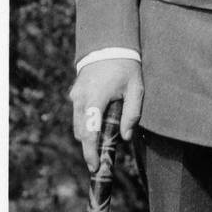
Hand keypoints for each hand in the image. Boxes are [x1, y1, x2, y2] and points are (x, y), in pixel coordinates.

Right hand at [70, 58, 143, 172]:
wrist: (109, 44)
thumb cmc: (126, 67)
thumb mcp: (136, 89)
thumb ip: (132, 114)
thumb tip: (125, 137)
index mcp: (96, 98)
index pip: (89, 132)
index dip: (90, 153)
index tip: (95, 167)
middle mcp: (81, 98)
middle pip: (81, 132)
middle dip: (90, 146)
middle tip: (104, 156)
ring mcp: (75, 95)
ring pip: (78, 124)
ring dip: (89, 134)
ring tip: (106, 136)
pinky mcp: (75, 92)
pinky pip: (79, 114)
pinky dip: (87, 122)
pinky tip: (102, 120)